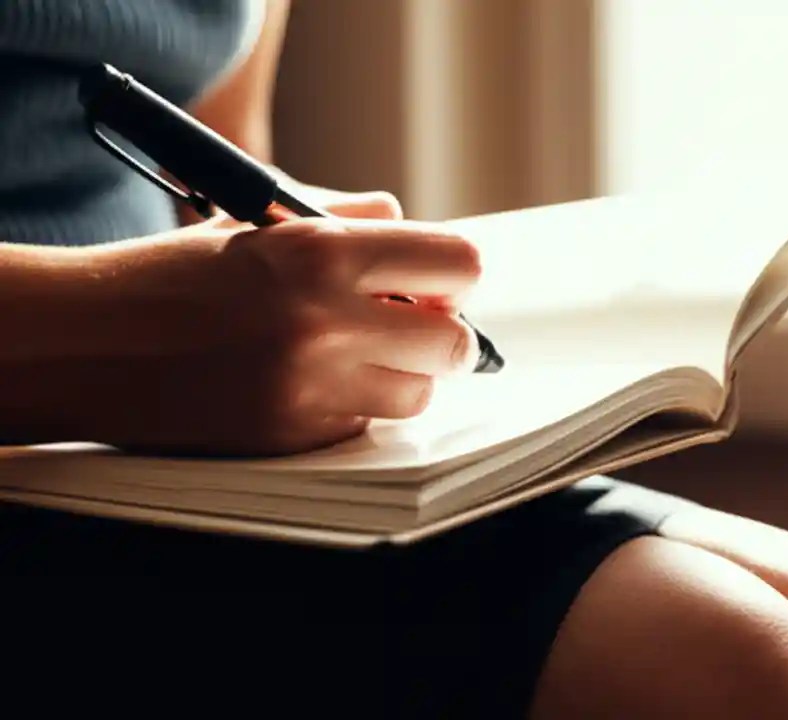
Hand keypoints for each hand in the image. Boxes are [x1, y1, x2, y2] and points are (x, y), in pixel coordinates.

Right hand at [69, 190, 480, 455]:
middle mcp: (326, 322)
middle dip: (442, 334)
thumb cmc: (171, 275)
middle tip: (415, 327)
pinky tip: (312, 384)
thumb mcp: (259, 219)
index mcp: (323, 253)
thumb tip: (416, 231)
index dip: (455, 275)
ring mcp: (312, 387)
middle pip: (454, 342)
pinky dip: (355, 406)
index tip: (440, 283)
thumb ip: (350, 220)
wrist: (86, 343)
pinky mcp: (293, 437)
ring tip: (358, 356)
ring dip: (404, 376)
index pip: (457, 264)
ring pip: (420, 394)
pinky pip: (365, 424)